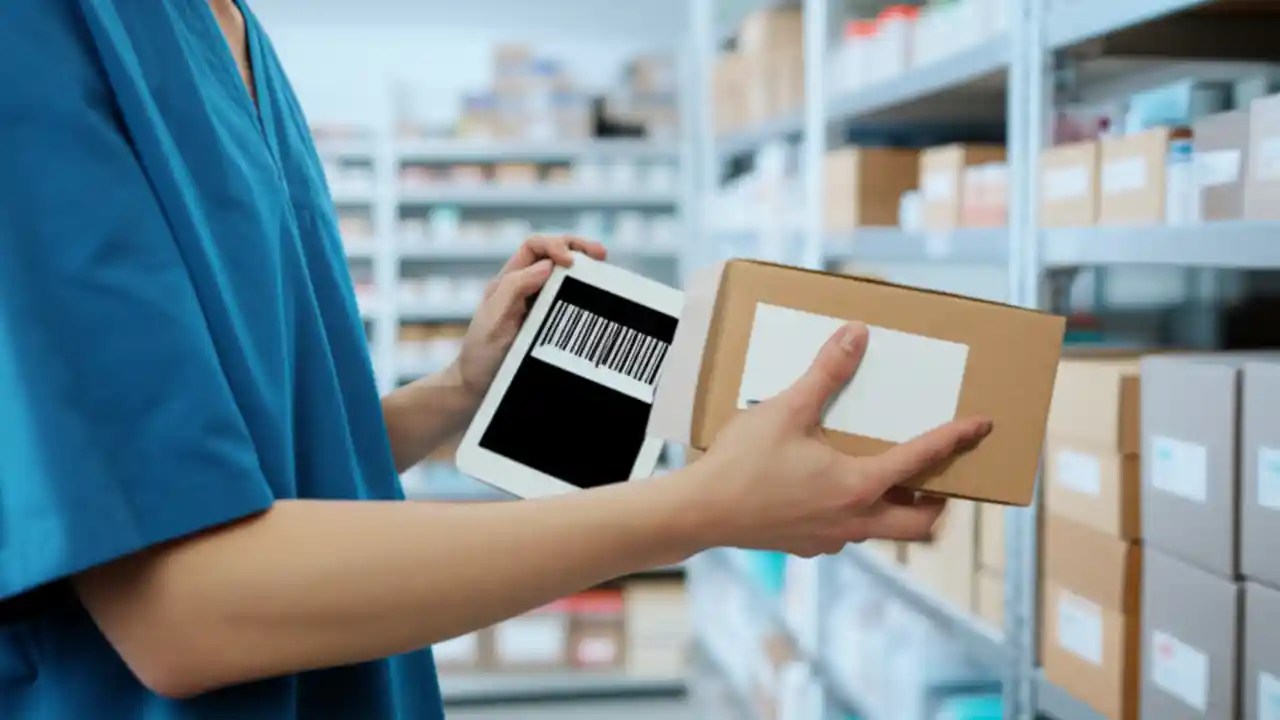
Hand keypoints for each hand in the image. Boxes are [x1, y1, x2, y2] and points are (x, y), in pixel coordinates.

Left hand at [448, 236, 606, 402]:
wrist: (479, 389)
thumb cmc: (481, 356)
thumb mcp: (493, 321)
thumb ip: (514, 289)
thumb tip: (547, 265)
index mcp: (509, 282)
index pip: (534, 248)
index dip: (555, 246)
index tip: (571, 262)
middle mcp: (524, 288)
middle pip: (552, 254)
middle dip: (577, 247)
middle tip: (601, 255)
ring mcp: (537, 305)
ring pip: (563, 275)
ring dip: (584, 268)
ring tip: (604, 268)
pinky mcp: (547, 322)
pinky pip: (568, 300)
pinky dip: (584, 293)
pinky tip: (599, 297)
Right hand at [693, 322, 992, 556]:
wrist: (698, 512)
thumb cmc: (741, 464)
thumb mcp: (786, 410)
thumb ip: (826, 372)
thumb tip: (857, 335)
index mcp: (858, 486)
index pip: (922, 460)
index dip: (955, 440)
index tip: (982, 427)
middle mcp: (852, 520)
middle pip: (921, 523)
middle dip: (939, 501)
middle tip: (940, 477)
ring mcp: (830, 539)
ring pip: (883, 532)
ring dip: (896, 509)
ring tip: (887, 481)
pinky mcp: (806, 545)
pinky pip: (846, 534)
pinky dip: (855, 515)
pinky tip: (831, 491)